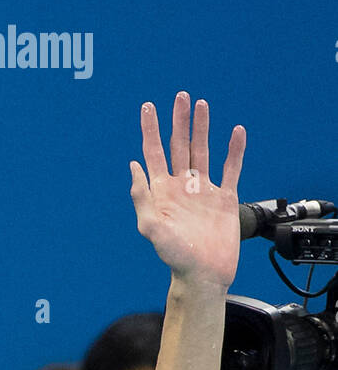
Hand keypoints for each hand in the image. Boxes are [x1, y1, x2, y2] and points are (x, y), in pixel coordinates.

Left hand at [130, 92, 245, 289]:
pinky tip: (236, 132)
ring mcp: (203, 191)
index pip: (154, 154)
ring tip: (202, 104)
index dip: (150, 130)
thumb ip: (142, 196)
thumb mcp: (151, 226)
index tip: (148, 107)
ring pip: (203, 151)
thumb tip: (133, 166)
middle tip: (180, 96)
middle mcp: (182, 187)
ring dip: (202, 128)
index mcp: (162, 192)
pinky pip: (231, 168)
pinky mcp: (224, 198)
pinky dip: (235, 150)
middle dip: (178, 121)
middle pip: (179, 146)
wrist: (203, 274)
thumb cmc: (175, 255)